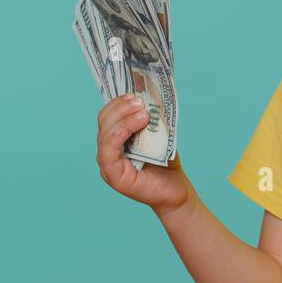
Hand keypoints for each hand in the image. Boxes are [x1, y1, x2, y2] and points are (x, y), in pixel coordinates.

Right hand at [96, 93, 191, 212]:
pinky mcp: (114, 177)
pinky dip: (118, 135)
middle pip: (104, 122)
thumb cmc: (166, 163)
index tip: (133, 92)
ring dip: (123, 119)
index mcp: (114, 141)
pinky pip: (109, 152)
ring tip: (144, 112)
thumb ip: (149, 118)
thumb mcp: (158, 134)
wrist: (177, 190)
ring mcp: (108, 166)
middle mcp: (107, 153)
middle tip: (140, 101)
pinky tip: (132, 125)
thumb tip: (148, 93)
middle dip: (121, 108)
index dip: (117, 102)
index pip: (107, 116)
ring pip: (105, 135)